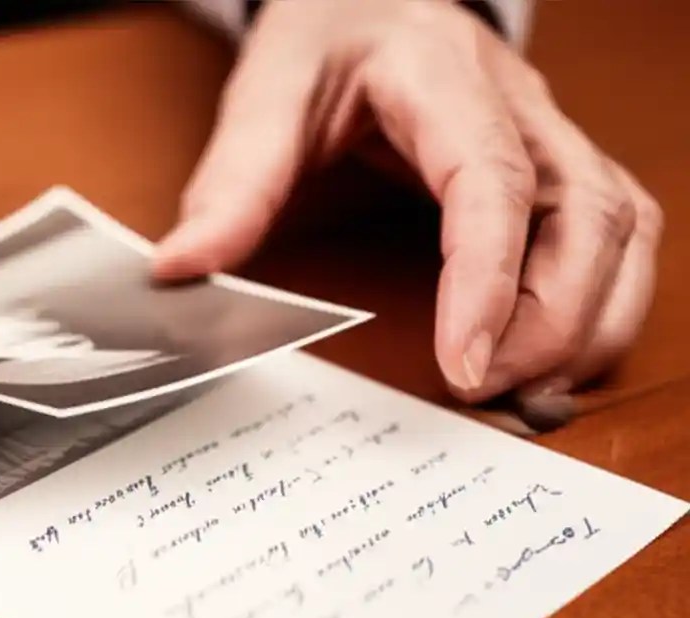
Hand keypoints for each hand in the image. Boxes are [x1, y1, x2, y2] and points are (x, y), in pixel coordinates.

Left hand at [154, 0, 661, 408]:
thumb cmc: (328, 39)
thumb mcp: (269, 93)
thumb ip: (233, 182)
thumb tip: (183, 268)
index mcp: (445, 80)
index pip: (492, 183)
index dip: (487, 280)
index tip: (462, 362)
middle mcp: (520, 109)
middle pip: (588, 216)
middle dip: (551, 322)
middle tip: (480, 392)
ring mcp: (549, 138)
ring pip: (619, 232)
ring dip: (588, 323)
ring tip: (522, 392)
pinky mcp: (556, 169)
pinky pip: (614, 239)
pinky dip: (597, 307)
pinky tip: (549, 355)